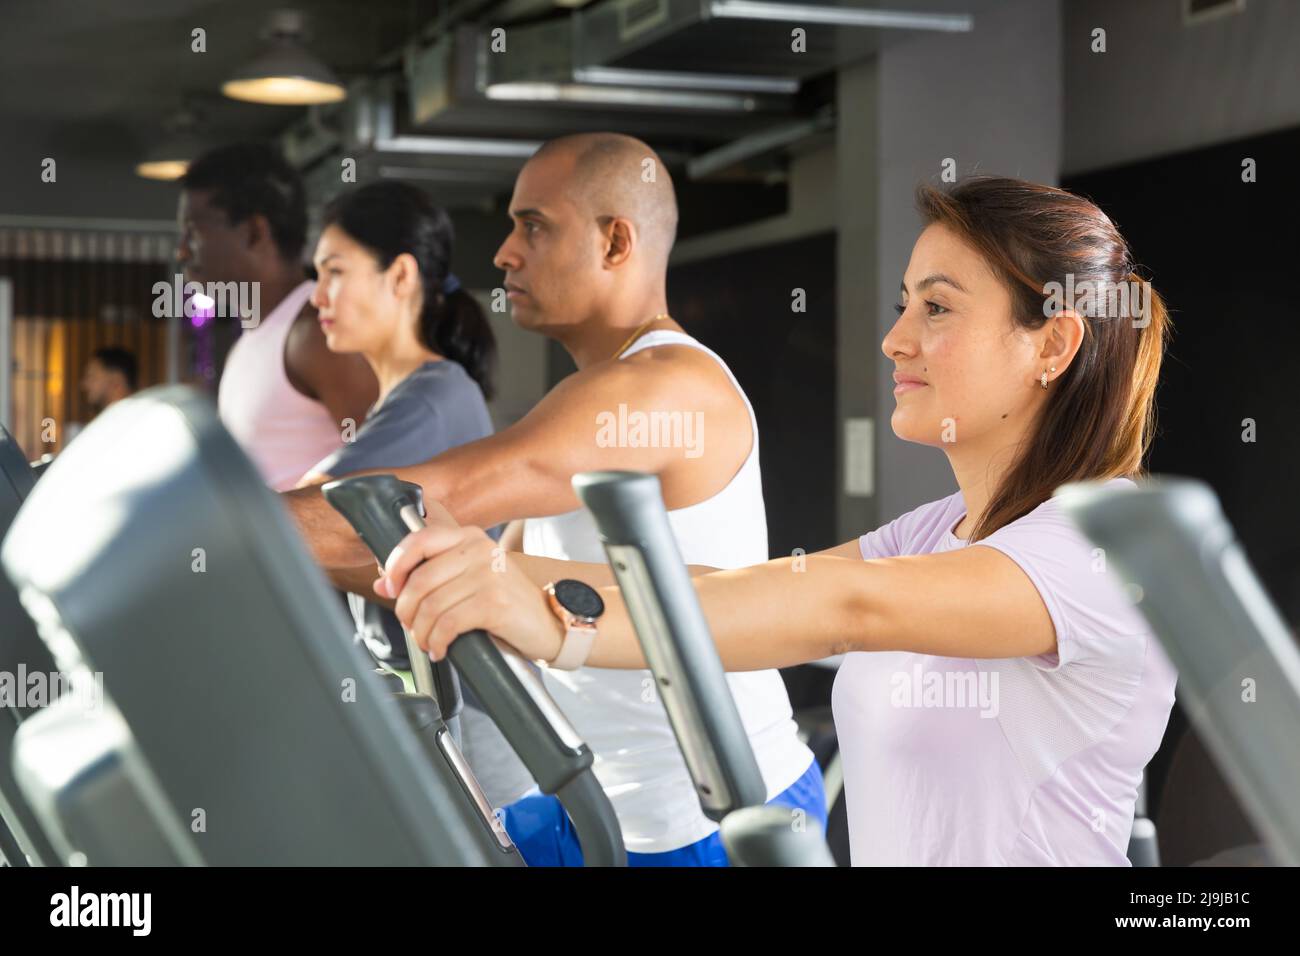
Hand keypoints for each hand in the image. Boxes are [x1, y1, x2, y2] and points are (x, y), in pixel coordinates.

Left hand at [374, 524, 563, 663]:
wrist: (550, 623)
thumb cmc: (507, 602)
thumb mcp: (469, 580)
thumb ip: (429, 576)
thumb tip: (383, 582)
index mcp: (470, 537)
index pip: (419, 540)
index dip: (396, 565)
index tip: (391, 588)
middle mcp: (479, 550)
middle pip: (419, 580)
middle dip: (407, 610)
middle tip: (412, 626)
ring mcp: (488, 575)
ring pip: (430, 606)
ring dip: (422, 632)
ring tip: (428, 641)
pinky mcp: (494, 604)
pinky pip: (447, 624)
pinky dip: (437, 642)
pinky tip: (441, 648)